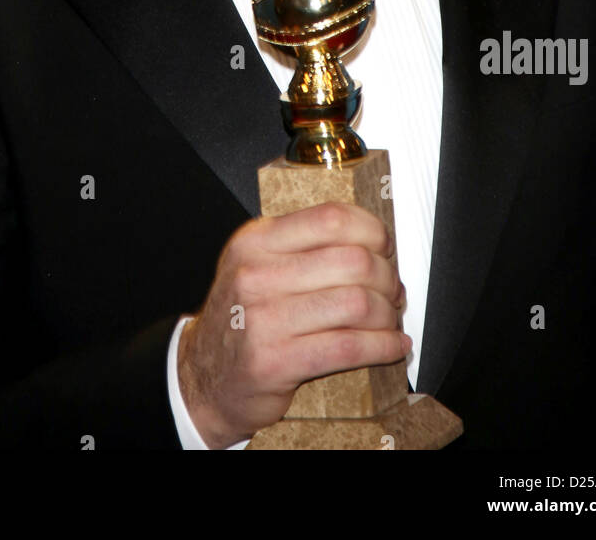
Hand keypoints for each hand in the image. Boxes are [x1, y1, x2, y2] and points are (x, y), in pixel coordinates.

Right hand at [177, 201, 409, 447]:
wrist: (203, 377)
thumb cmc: (242, 319)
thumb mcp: (256, 266)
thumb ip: (301, 247)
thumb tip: (371, 243)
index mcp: (255, 240)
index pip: (330, 218)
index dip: (371, 230)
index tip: (384, 245)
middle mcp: (255, 274)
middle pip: (353, 261)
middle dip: (386, 277)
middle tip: (392, 291)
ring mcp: (263, 319)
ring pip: (357, 304)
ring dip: (388, 315)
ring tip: (390, 320)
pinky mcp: (276, 362)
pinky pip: (349, 347)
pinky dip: (383, 347)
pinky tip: (392, 347)